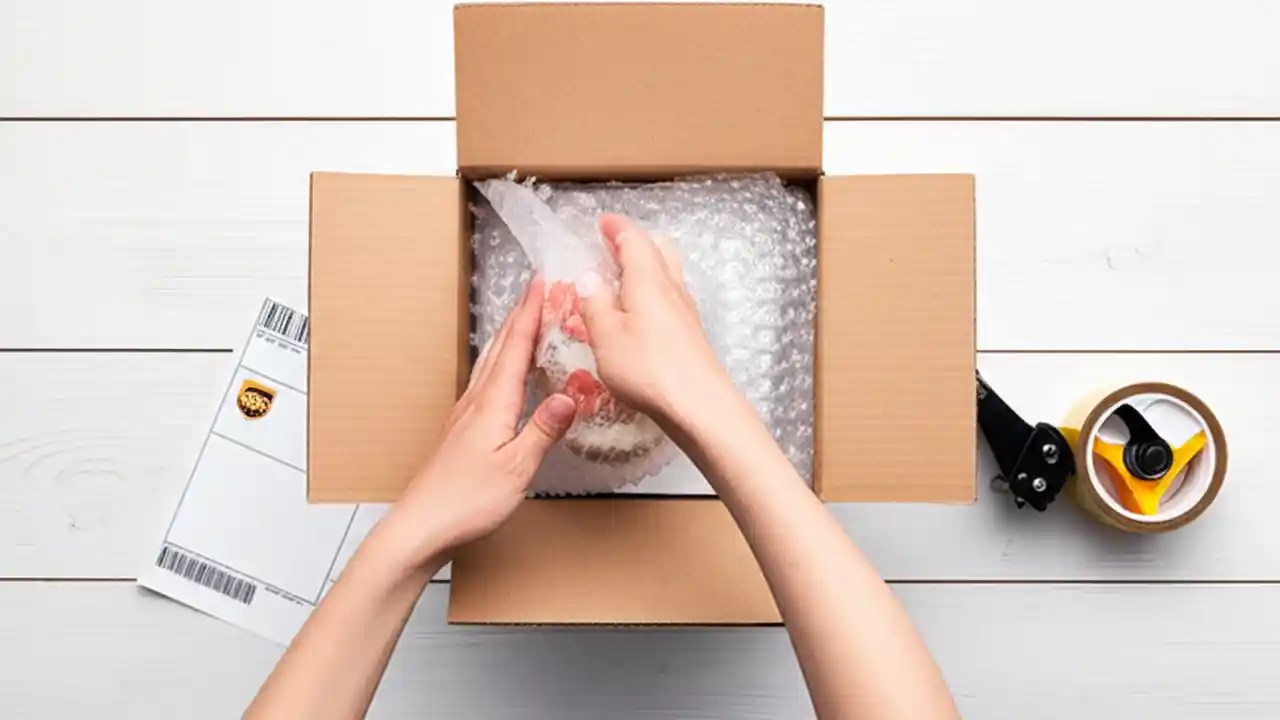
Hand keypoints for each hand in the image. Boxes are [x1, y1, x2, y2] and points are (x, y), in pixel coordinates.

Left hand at [376, 278, 576, 566]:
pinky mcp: (463, 431)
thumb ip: (543, 430)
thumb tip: (569, 395)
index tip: (543, 283)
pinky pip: (486, 384)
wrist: (421, 527)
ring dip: (510, 338)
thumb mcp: (516, 468)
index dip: (531, 314)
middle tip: (538, 290)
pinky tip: (506, 375)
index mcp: (492, 405)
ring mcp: (466, 415)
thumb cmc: (465, 502)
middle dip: (521, 316)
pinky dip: (502, 365)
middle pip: (501, 349)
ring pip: (491, 364)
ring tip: (525, 320)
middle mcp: (476, 402)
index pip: (515, 348)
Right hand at [579, 214, 738, 428]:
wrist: (699, 405)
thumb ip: (594, 303)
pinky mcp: (690, 333)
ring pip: (668, 273)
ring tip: (621, 277)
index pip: (634, 239)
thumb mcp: (606, 335)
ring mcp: (685, 311)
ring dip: (646, 266)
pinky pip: (671, 297)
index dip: (617, 227)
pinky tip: (640, 312)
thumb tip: (588, 276)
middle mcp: (671, 288)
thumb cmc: (648, 368)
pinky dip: (653, 291)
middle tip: (612, 245)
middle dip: (636, 241)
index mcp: (648, 279)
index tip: (601, 222)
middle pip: (660, 249)